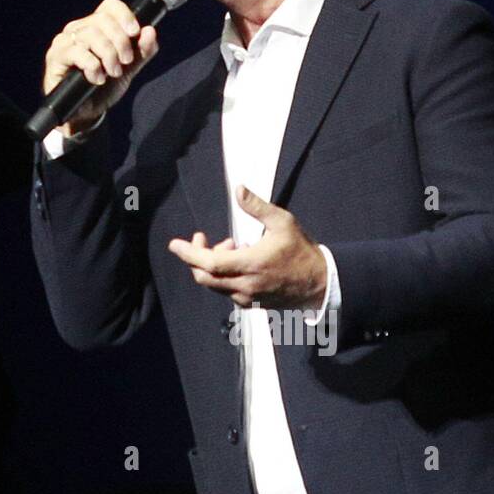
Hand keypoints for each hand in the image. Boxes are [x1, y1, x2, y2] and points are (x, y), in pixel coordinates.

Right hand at [42, 0, 158, 135]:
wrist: (86, 114)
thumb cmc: (103, 88)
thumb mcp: (128, 69)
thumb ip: (142, 52)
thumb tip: (150, 31)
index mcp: (96, 27)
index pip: (109, 6)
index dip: (125, 15)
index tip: (135, 32)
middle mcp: (78, 29)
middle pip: (103, 20)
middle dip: (120, 42)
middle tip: (126, 61)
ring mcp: (65, 42)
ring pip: (91, 35)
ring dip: (108, 55)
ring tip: (113, 73)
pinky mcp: (56, 57)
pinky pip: (77, 52)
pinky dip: (92, 65)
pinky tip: (97, 78)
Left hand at [167, 186, 327, 308]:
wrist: (319, 283)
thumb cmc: (301, 250)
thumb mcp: (282, 222)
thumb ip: (257, 207)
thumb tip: (238, 190)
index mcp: (251, 264)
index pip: (209, 263)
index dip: (189, 253)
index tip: (174, 244)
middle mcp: (245, 285)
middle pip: (205, 277)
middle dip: (196, 257)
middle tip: (202, 239)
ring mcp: (247, 297)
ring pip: (215, 285)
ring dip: (214, 265)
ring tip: (232, 246)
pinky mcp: (251, 304)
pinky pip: (227, 291)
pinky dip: (224, 275)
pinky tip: (240, 261)